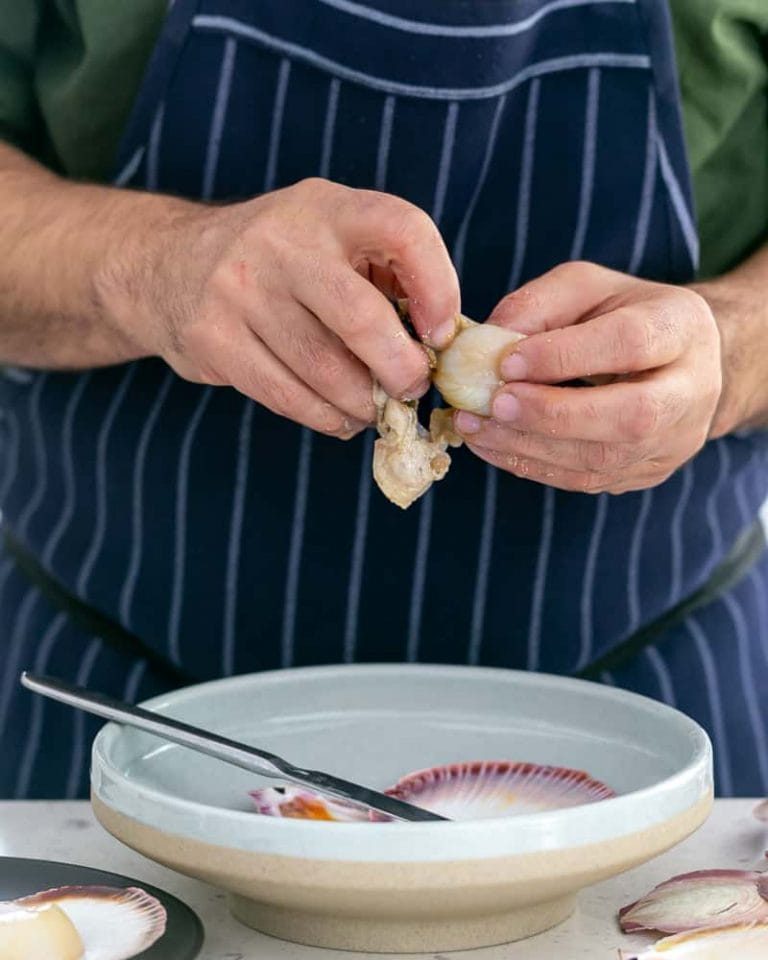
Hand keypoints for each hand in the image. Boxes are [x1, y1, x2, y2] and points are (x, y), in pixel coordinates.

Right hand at [102, 178, 458, 437]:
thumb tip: (443, 344)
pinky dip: (326, 418)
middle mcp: (281, 241)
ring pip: (324, 369)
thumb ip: (384, 274)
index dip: (438, 284)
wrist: (168, 264)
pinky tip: (341, 418)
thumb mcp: (328, 238)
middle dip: (401, 369)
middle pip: (361, 317)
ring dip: (363, 404)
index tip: (440, 332)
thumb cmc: (280, 261)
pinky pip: (287, 396)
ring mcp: (240, 289)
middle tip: (412, 389)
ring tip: (376, 410)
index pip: (402, 228)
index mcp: (327, 208)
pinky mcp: (213, 338)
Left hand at [453, 262, 721, 493]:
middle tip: (493, 404)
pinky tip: (490, 445)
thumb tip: (486, 341)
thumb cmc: (625, 314)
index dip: (566, 355)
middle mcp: (690, 392)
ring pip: (602, 460)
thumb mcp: (587, 287)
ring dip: (528, 446)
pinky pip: (585, 480)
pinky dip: (530, 465)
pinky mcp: (644, 474)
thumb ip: (540, 305)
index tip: (507, 361)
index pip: (629, 343)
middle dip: (552, 414)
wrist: (679, 362)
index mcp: (681, 328)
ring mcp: (672, 443)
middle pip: (630, 416)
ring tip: (474, 426)